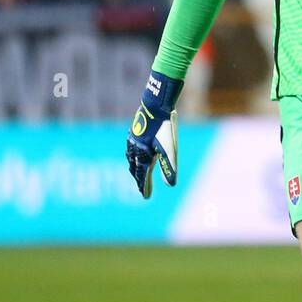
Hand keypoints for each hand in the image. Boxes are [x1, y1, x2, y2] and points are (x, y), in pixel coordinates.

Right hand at [125, 70, 182, 198]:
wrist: (156, 104)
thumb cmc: (164, 127)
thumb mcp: (170, 148)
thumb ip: (169, 167)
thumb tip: (171, 185)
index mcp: (142, 155)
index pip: (142, 175)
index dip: (144, 186)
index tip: (146, 197)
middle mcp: (135, 148)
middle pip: (135, 168)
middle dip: (138, 179)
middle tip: (141, 188)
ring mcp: (133, 138)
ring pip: (130, 157)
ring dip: (134, 167)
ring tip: (136, 172)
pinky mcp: (134, 130)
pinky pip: (130, 147)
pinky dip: (132, 154)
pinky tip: (135, 151)